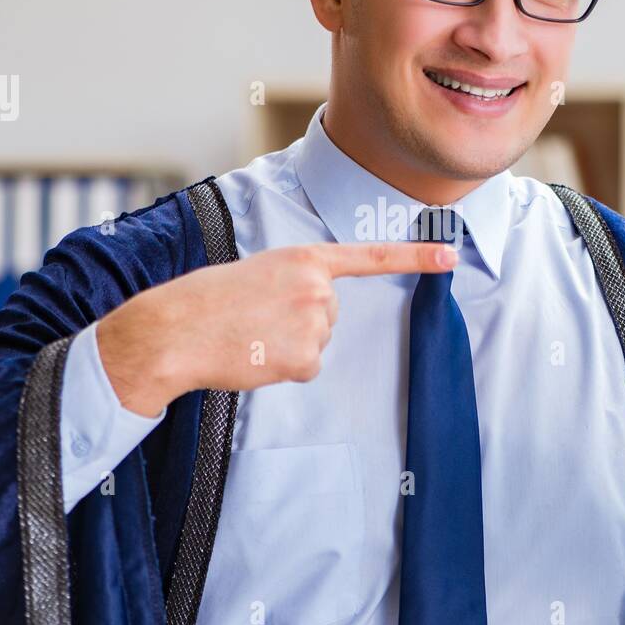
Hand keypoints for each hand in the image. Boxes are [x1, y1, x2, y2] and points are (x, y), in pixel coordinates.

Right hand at [97, 241, 457, 415]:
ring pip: (316, 343)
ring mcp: (314, 323)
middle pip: (329, 314)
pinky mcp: (305, 358)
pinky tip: (252, 355)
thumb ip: (296, 283)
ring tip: (248, 334)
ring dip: (287, 345)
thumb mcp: (258, 272)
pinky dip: (280, 368)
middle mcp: (317, 288)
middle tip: (255, 318)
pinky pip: (305, 368)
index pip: (371, 256)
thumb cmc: (207, 300)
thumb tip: (316, 316)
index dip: (415, 256)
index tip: (451, 255)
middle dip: (298, 320)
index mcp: (304, 258)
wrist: (174, 330)